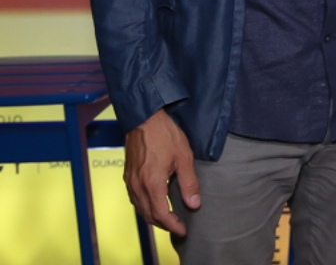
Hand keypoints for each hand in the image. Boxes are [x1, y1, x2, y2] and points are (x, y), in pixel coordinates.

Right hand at [123, 109, 198, 235]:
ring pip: (140, 208)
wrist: (144, 118)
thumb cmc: (165, 134)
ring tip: (168, 218)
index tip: (183, 230)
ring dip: (153, 216)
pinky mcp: (128, 175)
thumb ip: (189, 182)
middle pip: (148, 214)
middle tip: (177, 227)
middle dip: (163, 224)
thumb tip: (194, 204)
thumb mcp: (184, 157)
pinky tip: (154, 203)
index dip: (172, 225)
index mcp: (152, 183)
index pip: (161, 214)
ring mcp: (130, 181)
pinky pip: (135, 198)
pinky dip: (145, 206)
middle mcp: (137, 186)